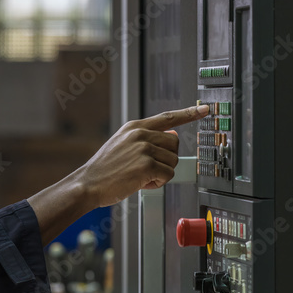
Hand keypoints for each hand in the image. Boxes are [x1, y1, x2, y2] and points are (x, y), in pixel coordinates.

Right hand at [76, 105, 208, 207]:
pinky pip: (167, 175)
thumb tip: (170, 136)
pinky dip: (157, 184)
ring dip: (161, 173)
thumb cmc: (105, 169)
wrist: (88, 183)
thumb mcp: (122, 145)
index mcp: (134, 127)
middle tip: (148, 168)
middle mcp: (140, 134)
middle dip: (166, 159)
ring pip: (172, 161)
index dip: (189, 113)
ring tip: (139, 176)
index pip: (168, 117)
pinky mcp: (146, 165)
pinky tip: (140, 183)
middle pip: (174, 144)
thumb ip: (145, 139)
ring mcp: (143, 148)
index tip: (204, 109)